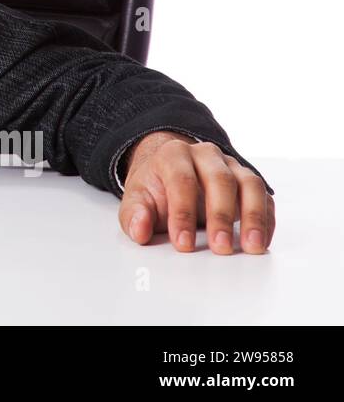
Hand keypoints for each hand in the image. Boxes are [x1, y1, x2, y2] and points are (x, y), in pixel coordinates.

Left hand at [118, 131, 273, 254]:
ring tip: (251, 246)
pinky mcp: (248, 181)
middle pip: (219, 180)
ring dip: (253, 217)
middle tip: (220, 247)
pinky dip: (266, 220)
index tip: (183, 244)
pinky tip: (261, 241)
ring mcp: (231, 165)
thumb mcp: (137, 199)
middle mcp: (206, 155)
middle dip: (221, 216)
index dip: (182, 214)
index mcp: (174, 154)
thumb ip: (134, 214)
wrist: (170, 170)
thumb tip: (139, 230)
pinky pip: (264, 197)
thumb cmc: (156, 187)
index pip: (181, 181)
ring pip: (250, 184)